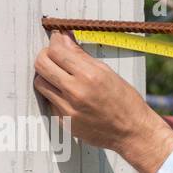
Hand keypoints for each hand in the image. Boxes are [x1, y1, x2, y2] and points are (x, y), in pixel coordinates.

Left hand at [32, 32, 172, 172]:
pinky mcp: (63, 122)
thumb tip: (64, 38)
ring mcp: (67, 109)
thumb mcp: (108, 73)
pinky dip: (56, 95)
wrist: (133, 133)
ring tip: (62, 77)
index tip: (58, 41)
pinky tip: (71, 98)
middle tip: (55, 57)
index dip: (55, 42)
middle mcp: (76, 92)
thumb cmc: (126, 103)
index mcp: (90, 76)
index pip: (56, 51)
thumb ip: (81, 56)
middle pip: (41, 64)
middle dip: (45, 56)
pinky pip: (49, 101)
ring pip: (40, 83)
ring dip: (47, 76)